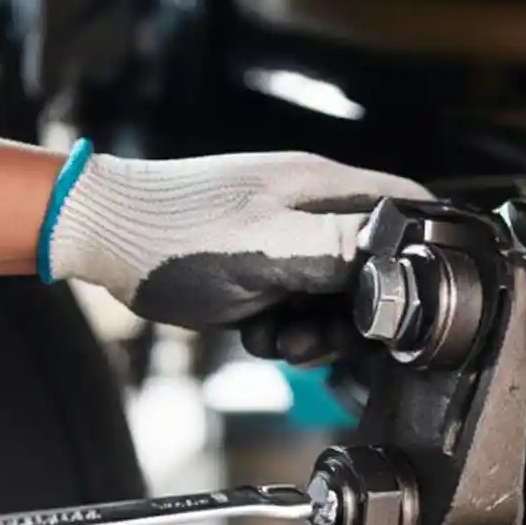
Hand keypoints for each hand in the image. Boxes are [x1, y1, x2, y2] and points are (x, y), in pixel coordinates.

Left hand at [43, 149, 431, 328]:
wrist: (105, 239)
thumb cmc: (175, 233)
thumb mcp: (263, 245)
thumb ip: (335, 248)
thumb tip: (398, 256)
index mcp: (323, 189)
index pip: (406, 210)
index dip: (420, 255)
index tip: (408, 304)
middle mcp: (313, 214)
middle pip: (374, 272)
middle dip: (353, 317)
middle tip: (314, 336)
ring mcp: (289, 245)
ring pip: (337, 302)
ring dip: (315, 332)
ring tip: (276, 336)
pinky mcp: (266, 273)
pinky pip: (300, 312)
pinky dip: (283, 331)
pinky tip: (254, 331)